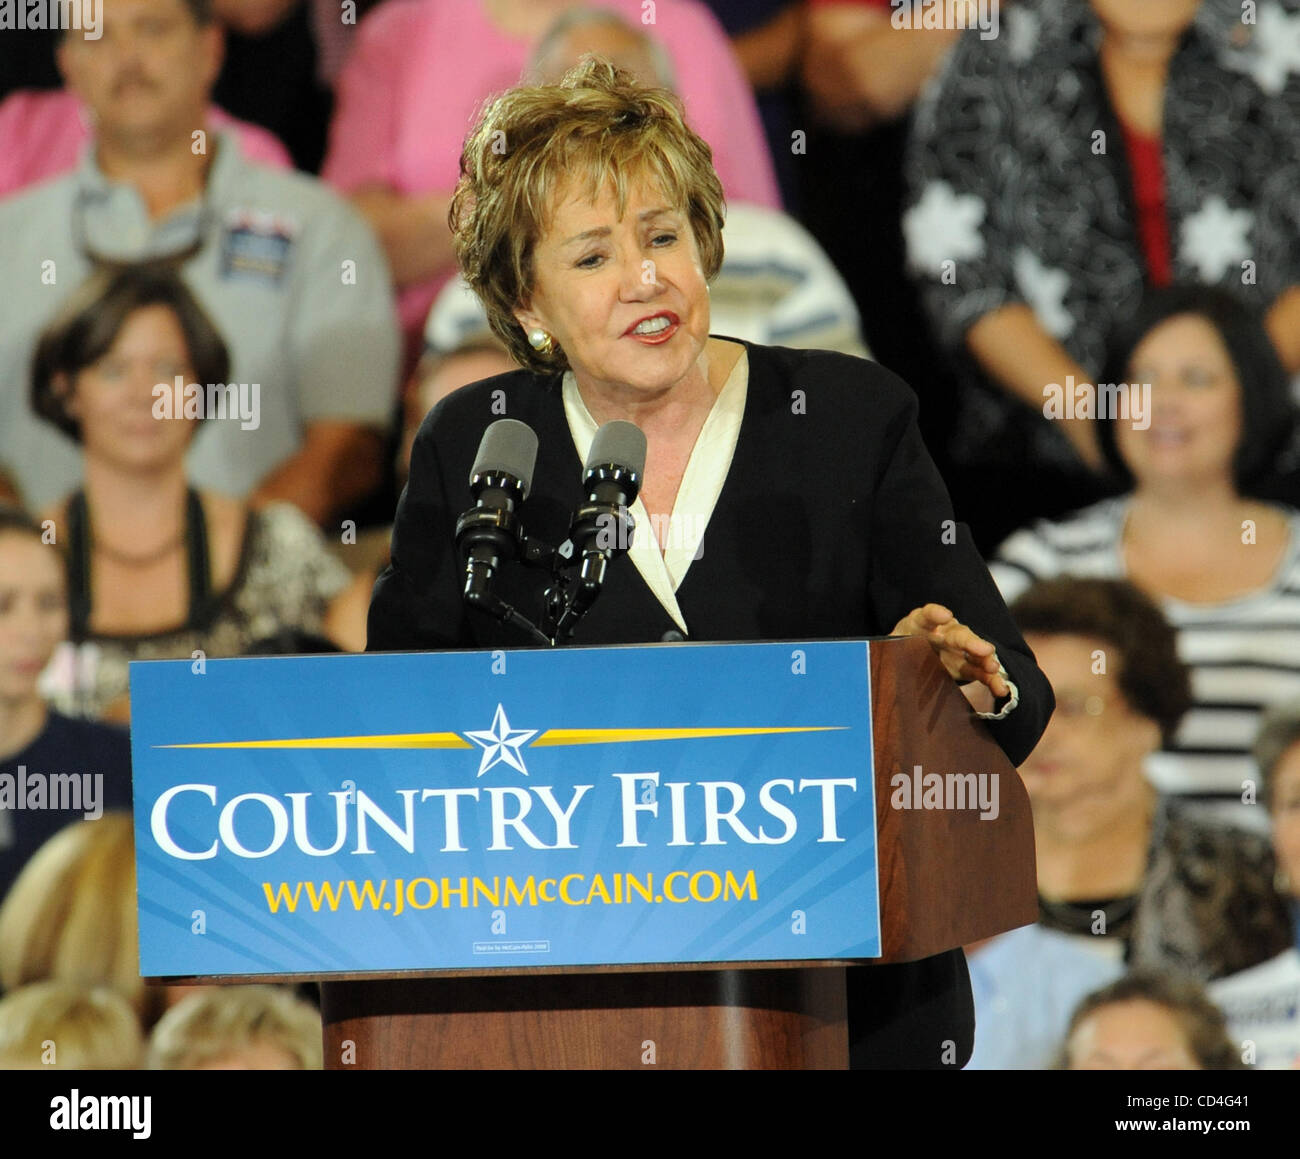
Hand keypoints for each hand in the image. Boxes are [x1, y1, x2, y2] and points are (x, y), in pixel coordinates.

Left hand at [890, 603, 1010, 699]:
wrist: (902, 660)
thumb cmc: (894, 650)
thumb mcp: (887, 648)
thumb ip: (885, 653)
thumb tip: (871, 664)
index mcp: (920, 624)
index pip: (926, 615)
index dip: (935, 613)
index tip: (944, 616)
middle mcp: (944, 632)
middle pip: (958, 634)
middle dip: (971, 642)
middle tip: (985, 650)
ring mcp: (956, 649)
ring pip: (975, 652)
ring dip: (986, 660)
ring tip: (994, 668)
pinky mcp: (964, 666)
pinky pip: (980, 671)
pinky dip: (991, 679)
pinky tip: (1001, 688)